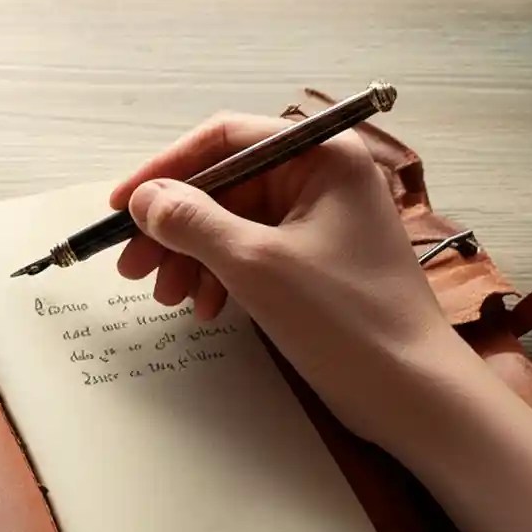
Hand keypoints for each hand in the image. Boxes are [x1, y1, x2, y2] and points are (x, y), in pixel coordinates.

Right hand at [110, 113, 451, 448]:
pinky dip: (220, 275)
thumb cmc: (344, 318)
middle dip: (174, 226)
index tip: (120, 206)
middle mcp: (323, 176)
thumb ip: (192, 222)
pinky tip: (206, 309)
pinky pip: (251, 252)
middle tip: (132, 267)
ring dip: (192, 256)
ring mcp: (321, 219)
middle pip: (224, 185)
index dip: (165, 169)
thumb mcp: (254, 264)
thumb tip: (143, 199)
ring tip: (167, 297)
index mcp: (321, 156)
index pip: (225, 139)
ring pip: (232, 222)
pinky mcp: (316, 260)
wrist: (411, 392)